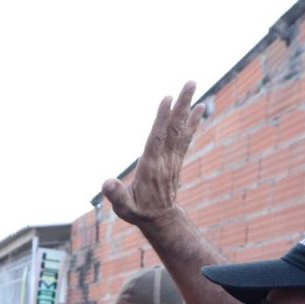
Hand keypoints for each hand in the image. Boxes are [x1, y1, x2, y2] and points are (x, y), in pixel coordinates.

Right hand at [101, 82, 203, 227]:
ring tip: (195, 87)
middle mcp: (164, 160)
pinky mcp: (176, 160)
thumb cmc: (138, 212)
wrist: (160, 220)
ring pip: (180, 129)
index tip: (168, 99)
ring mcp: (172, 159)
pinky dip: (191, 122)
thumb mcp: (124, 208)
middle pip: (173, 128)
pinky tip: (198, 108)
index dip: (162, 119)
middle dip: (181, 105)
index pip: (157, 139)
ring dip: (188, 108)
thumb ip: (116, 195)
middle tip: (190, 82)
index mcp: (151, 167)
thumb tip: (106, 183)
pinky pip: (185, 137)